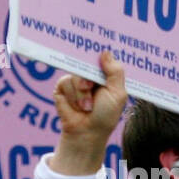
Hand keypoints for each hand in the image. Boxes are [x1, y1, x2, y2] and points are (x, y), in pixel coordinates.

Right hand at [50, 50, 126, 175]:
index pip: (102, 57)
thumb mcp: (117, 94)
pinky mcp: (62, 87)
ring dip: (81, 94)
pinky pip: (65, 83)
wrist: (86, 132)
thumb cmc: (105, 115)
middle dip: (88, 78)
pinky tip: (77, 107)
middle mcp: (89, 75)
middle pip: (85, 62)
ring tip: (87, 107)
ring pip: (75, 75)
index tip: (98, 46)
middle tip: (91, 87)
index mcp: (105, 74)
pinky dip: (72, 97)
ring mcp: (75, 80)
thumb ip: (114, 72)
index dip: (100, 53)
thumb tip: (105, 52)